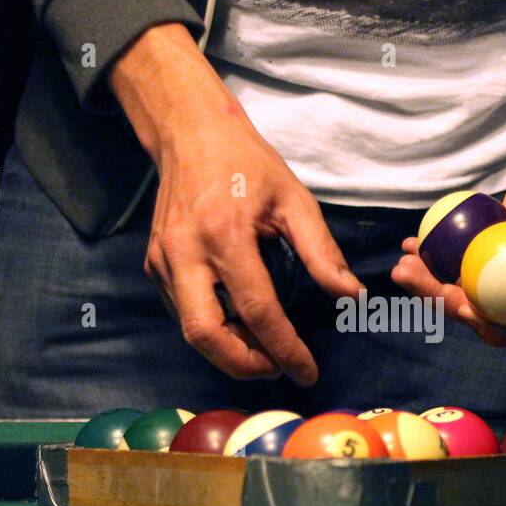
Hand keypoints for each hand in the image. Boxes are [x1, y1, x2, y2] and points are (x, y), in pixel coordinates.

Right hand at [111, 23, 362, 383]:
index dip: (284, 349)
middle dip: (243, 364)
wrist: (189, 134)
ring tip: (264, 352)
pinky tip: (239, 329)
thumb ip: (322, 251)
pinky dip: (212, 332)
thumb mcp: (293, 199)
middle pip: (205, 334)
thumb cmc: (247, 163)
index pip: (256, 310)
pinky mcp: (154, 265)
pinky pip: (182, 313)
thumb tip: (351, 294)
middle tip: (276, 369)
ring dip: (228, 352)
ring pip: (190, 330)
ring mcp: (162, 261)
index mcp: (224, 235)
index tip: (307, 371)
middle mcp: (185, 253)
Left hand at [391, 113, 505, 345]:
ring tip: (401, 264)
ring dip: (429, 283)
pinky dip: (433, 258)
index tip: (465, 306)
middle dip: (440, 300)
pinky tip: (410, 243)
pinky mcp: (488, 248)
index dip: (496, 325)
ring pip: (464, 288)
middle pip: (484, 308)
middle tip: (405, 273)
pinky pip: (459, 261)